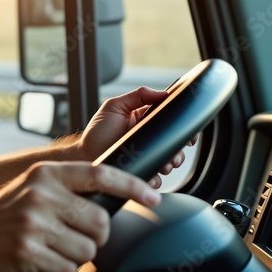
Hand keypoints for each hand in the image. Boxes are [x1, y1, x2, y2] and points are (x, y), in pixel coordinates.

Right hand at [0, 161, 159, 271]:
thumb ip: (67, 188)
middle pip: (101, 221)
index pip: (100, 174)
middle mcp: (41, 195)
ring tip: (53, 251)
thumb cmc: (3, 215)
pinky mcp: (28, 251)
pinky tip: (42, 264)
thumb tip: (114, 198)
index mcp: (46, 174)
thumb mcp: (32, 188)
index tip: (153, 196)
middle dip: (95, 237)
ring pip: (88, 250)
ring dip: (76, 258)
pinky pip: (68, 270)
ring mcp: (34, 223)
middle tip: (73, 239)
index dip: (132, 186)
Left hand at [77, 86, 197, 188]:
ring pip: (170, 161)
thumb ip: (137, 96)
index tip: (188, 130)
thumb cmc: (97, 131)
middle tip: (173, 151)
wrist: (84, 155)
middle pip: (176, 143)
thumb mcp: (114, 107)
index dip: (183, 125)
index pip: (171, 121)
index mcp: (146, 121)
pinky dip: (157, 178)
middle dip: (179, 148)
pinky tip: (151, 174)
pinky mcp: (142, 172)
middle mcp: (150, 139)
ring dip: (171, 162)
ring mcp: (147, 157)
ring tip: (164, 162)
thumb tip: (163, 93)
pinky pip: (157, 178)